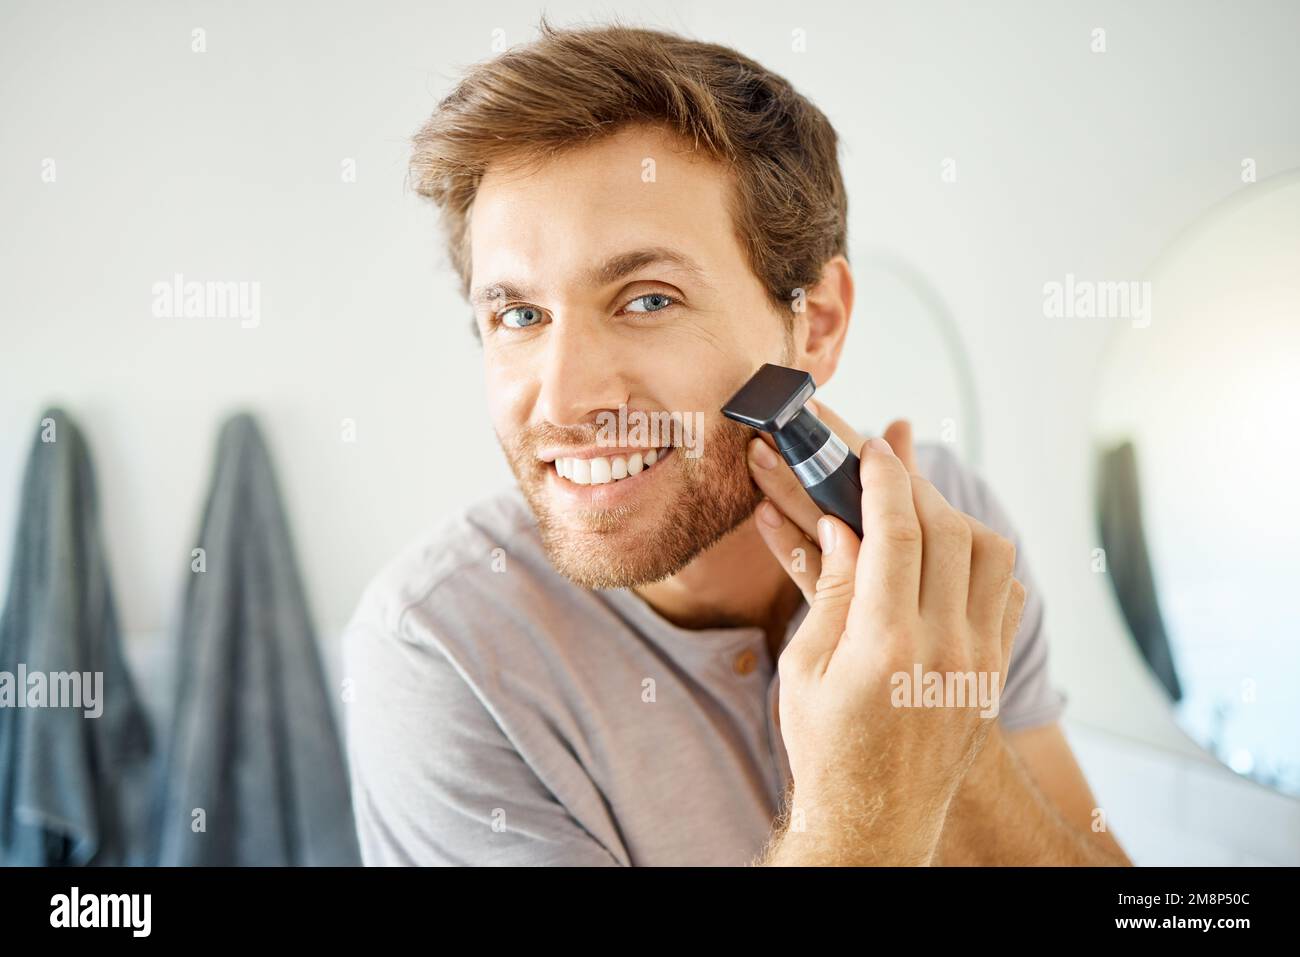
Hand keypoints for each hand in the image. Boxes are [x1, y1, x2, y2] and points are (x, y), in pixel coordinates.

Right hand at [748, 402, 1026, 864]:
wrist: (876, 823)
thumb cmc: (826, 748)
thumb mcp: (804, 668)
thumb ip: (830, 591)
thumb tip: (842, 526)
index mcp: (886, 644)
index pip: (898, 531)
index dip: (885, 477)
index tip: (874, 445)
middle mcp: (945, 647)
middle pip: (948, 530)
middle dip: (915, 484)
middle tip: (889, 461)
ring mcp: (979, 661)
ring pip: (991, 554)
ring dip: (954, 518)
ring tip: (916, 507)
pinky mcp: (993, 673)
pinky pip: (1006, 594)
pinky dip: (980, 561)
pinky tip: (947, 557)